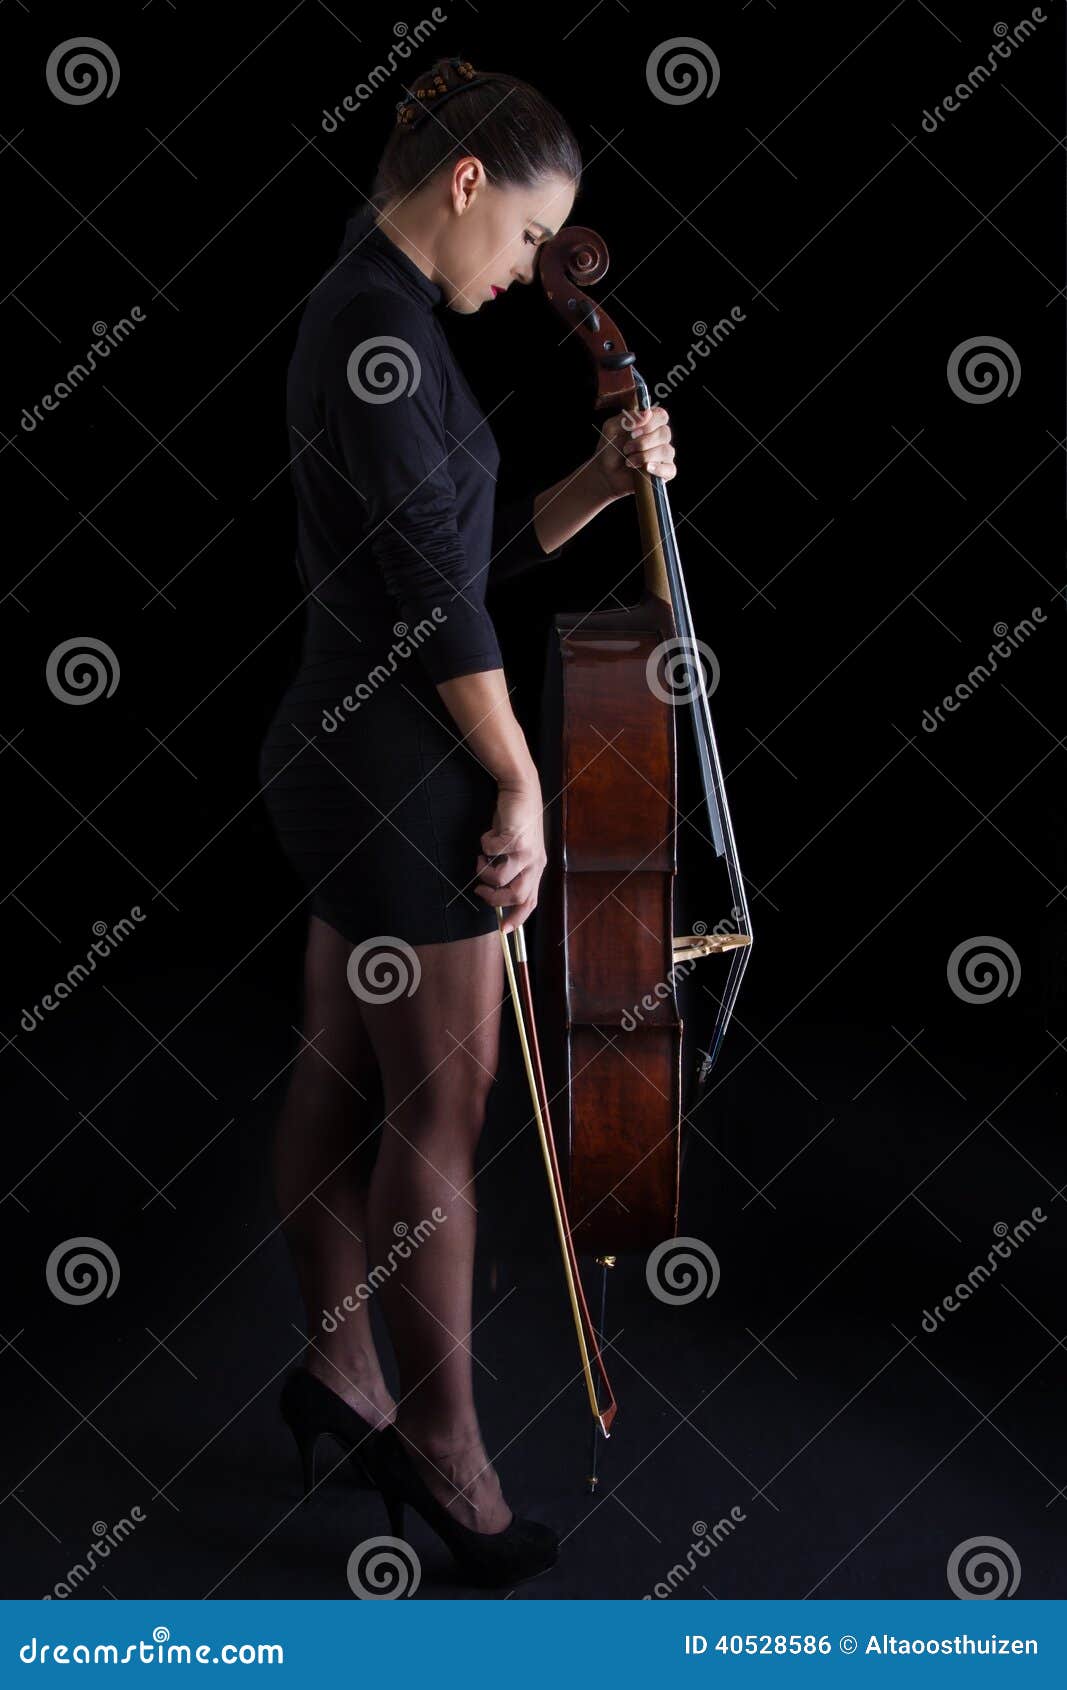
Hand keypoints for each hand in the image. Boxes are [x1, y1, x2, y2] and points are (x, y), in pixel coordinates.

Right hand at [474, 779, 546, 934]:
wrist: (522, 791)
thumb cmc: (517, 822)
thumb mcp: (519, 850)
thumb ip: (513, 869)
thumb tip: (495, 891)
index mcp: (537, 868)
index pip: (530, 901)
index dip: (518, 918)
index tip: (504, 930)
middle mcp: (535, 862)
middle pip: (516, 895)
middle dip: (494, 898)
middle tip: (480, 890)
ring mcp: (526, 851)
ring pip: (501, 877)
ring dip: (484, 871)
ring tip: (481, 859)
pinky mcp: (515, 838)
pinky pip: (491, 851)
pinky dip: (484, 845)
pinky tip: (489, 834)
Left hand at [587, 405, 676, 501]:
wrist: (606, 473)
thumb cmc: (611, 449)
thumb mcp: (612, 428)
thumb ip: (628, 417)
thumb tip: (647, 414)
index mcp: (650, 424)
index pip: (661, 416)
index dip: (650, 422)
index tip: (633, 431)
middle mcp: (660, 439)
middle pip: (665, 433)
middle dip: (643, 442)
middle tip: (626, 448)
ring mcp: (663, 456)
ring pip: (666, 451)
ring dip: (645, 456)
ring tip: (629, 461)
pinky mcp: (664, 473)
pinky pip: (670, 469)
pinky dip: (658, 468)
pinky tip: (646, 468)